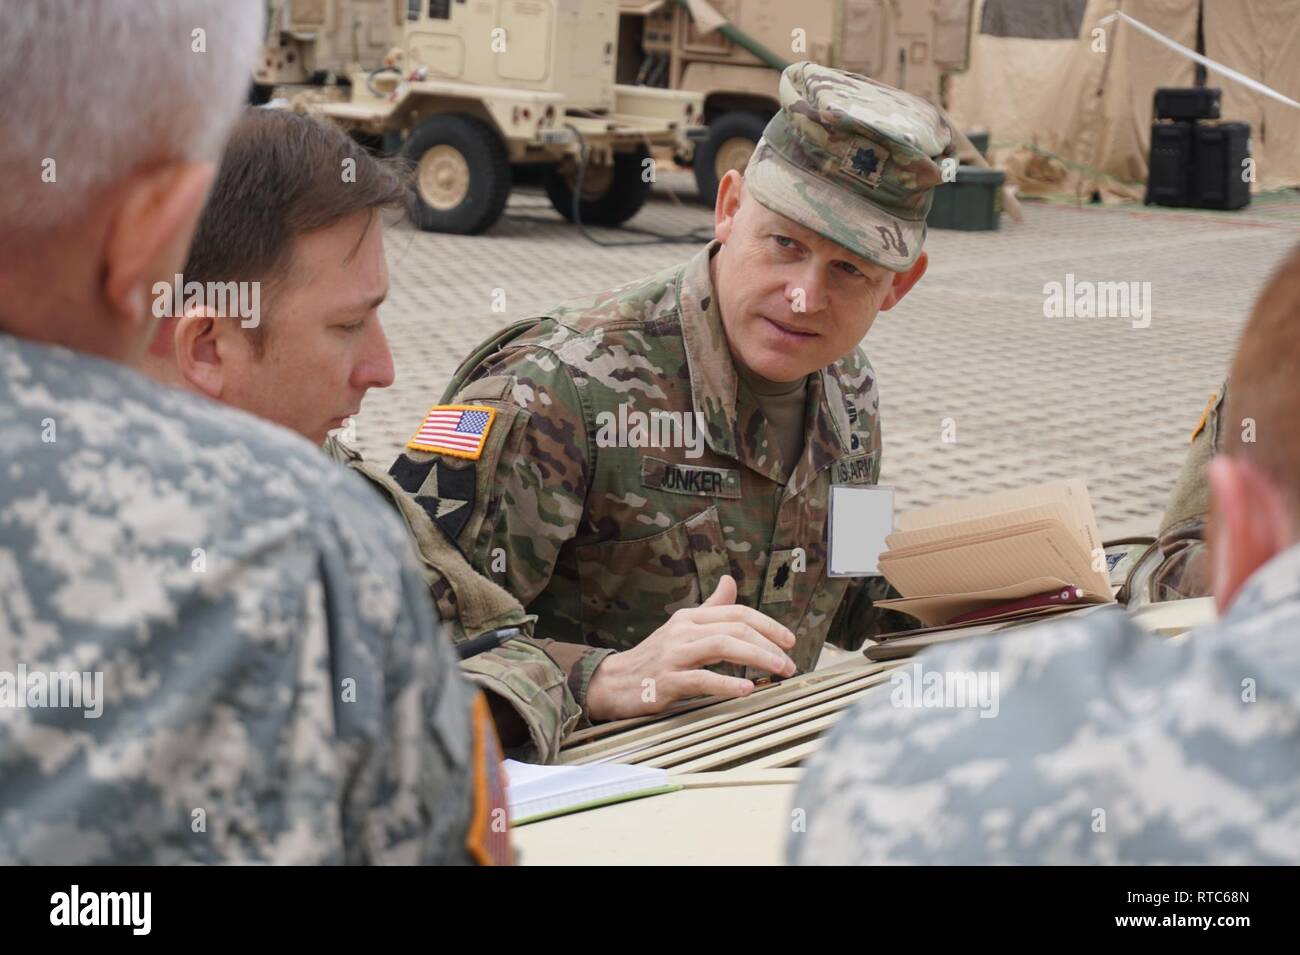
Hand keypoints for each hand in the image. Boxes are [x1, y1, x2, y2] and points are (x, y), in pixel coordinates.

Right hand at [584, 575, 796, 721]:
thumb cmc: (655, 656)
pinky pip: (701, 679)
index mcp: (691, 617)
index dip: (768, 625)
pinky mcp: (666, 680)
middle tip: (790, 663)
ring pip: (722, 646)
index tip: (789, 641)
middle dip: (769, 644)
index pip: (737, 613)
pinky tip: (746, 690)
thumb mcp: (683, 627)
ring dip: (757, 658)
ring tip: (779, 670)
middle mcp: (683, 630)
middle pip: (735, 628)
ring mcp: (674, 654)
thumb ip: (710, 607)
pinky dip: (726, 683)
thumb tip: (730, 582)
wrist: (613, 682)